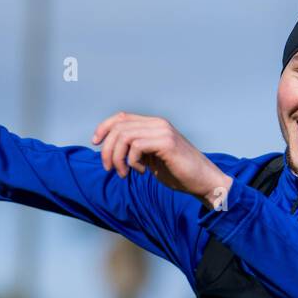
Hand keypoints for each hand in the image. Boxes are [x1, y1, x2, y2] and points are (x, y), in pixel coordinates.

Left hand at [91, 111, 232, 208]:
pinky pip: (136, 146)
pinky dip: (132, 161)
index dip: (104, 128)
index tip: (95, 143)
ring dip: (117, 158)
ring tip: (124, 173)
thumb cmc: (178, 172)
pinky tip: (140, 172)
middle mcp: (158, 123)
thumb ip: (135, 150)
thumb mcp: (151, 159)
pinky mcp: (167, 143)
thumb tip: (111, 150)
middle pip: (119, 127)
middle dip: (107, 150)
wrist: (203, 181)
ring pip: (124, 136)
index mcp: (154, 124)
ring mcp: (163, 131)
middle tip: (109, 169)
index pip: (121, 117)